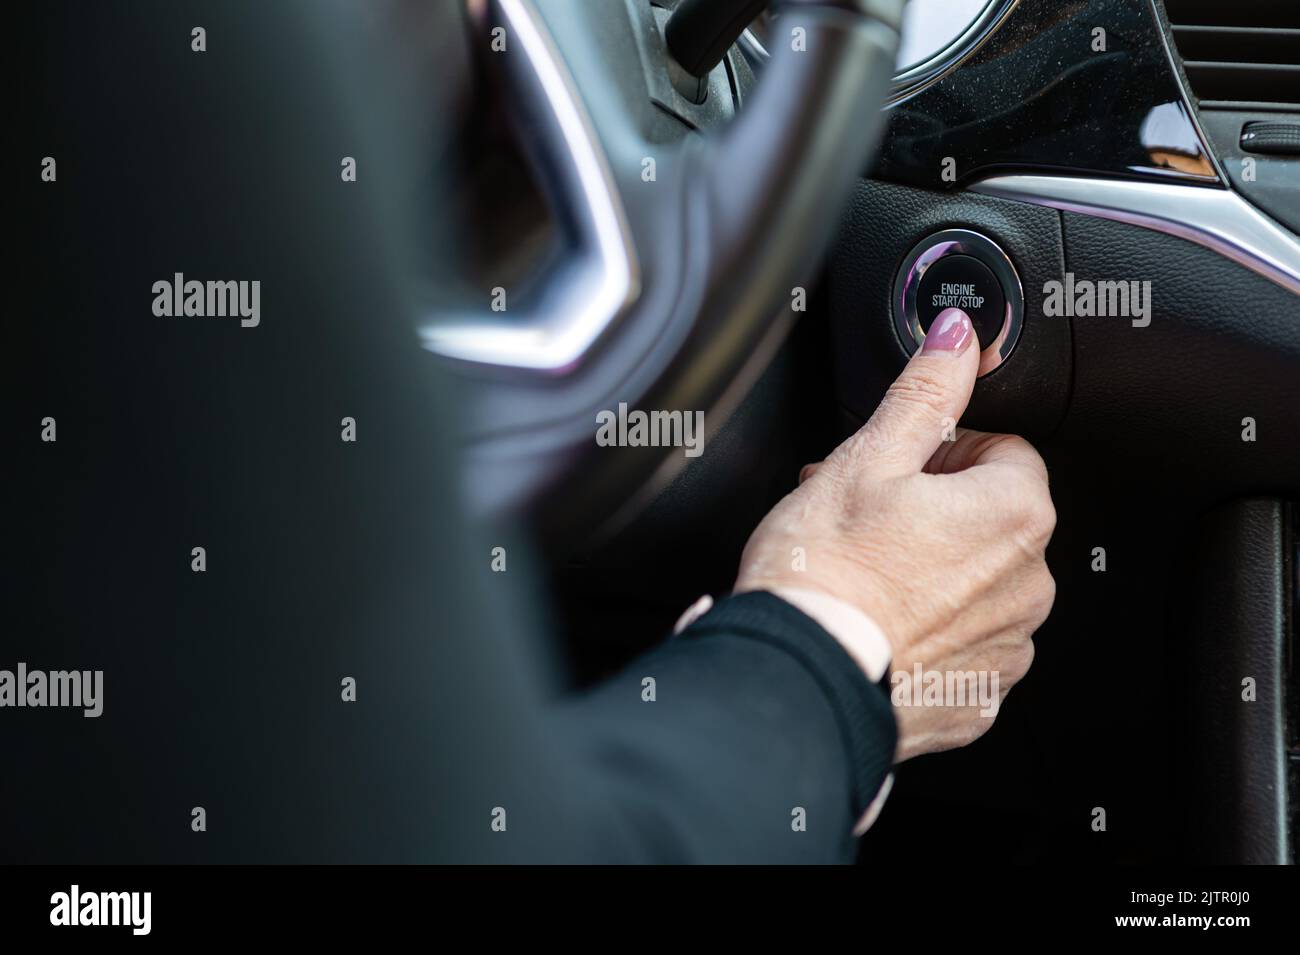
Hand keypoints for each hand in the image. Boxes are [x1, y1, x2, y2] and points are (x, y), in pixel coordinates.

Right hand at [735, 309, 1055, 760]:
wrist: (796, 678)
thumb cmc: (825, 572)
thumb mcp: (868, 457)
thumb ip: (925, 390)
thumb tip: (958, 336)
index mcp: (1015, 514)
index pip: (1002, 450)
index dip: (940, 451)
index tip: (894, 470)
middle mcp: (1030, 585)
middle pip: (989, 518)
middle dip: (934, 510)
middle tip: (865, 518)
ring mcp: (1006, 648)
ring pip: (976, 584)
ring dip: (932, 571)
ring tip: (864, 574)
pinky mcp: (976, 698)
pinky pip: (962, 647)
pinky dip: (927, 632)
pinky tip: (877, 623)